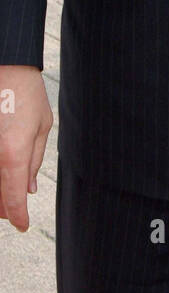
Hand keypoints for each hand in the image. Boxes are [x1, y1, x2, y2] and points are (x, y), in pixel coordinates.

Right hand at [0, 66, 52, 230]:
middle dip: (5, 209)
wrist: (5, 67)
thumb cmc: (26, 93)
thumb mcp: (41, 126)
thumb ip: (33, 161)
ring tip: (6, 197)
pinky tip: (0, 176)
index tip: (22, 225)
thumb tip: (29, 190)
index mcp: (13, 153)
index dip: (18, 217)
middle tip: (14, 211)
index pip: (13, 198)